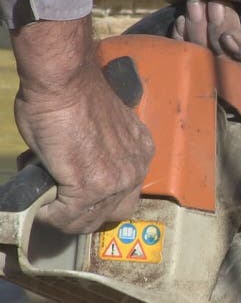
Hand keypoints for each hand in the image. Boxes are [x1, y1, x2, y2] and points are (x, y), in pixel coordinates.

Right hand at [12, 18, 154, 233]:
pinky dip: (50, 215)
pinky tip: (39, 207)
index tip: (76, 192)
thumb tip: (74, 170)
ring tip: (46, 204)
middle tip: (63, 204)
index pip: (127, 192)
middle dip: (88, 213)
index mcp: (140, 152)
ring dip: (65, 216)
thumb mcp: (100, 130)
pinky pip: (68, 217)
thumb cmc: (73, 95)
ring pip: (91, 220)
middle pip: (115, 212)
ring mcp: (115, 181)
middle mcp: (135, 169)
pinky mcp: (89, 188)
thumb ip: (97, 153)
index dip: (100, 198)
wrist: (65, 82)